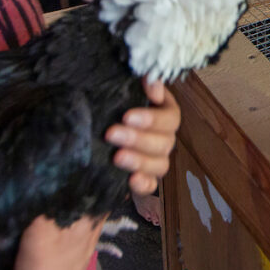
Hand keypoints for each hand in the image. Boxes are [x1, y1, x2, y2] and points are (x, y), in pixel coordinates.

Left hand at [106, 79, 181, 196]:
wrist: (98, 131)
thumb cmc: (114, 106)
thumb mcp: (124, 91)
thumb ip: (140, 83)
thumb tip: (151, 83)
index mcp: (164, 115)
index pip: (170, 118)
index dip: (152, 119)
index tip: (127, 116)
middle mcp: (164, 139)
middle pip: (163, 142)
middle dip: (137, 139)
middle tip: (111, 134)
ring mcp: (156, 161)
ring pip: (159, 165)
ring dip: (139, 161)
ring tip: (117, 157)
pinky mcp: (145, 180)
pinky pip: (151, 186)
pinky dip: (143, 184)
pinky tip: (131, 181)